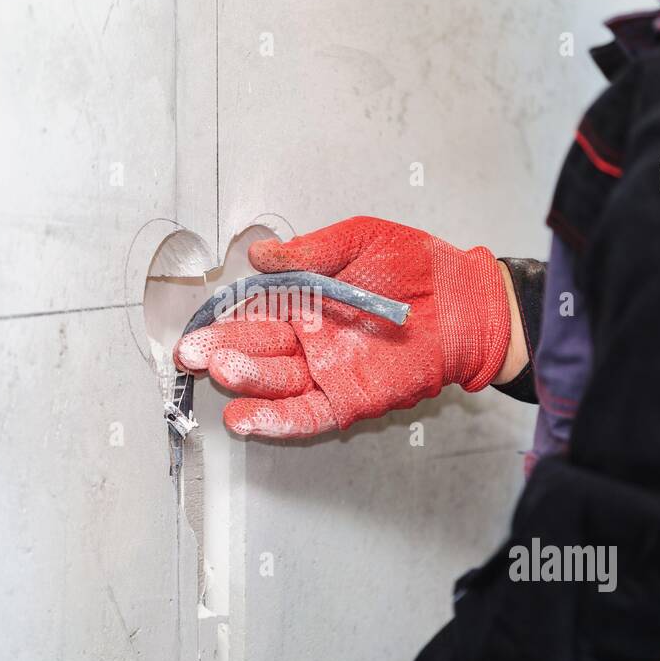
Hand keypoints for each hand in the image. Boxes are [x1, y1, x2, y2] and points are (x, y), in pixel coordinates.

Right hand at [173, 216, 514, 438]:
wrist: (467, 300)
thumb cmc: (420, 266)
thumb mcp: (358, 240)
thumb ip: (309, 251)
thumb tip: (260, 255)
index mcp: (306, 302)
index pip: (254, 313)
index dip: (224, 320)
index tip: (197, 324)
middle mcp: (310, 340)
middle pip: (257, 350)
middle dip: (223, 351)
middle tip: (192, 353)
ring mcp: (328, 371)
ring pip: (276, 382)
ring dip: (246, 381)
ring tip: (220, 373)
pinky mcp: (350, 398)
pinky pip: (307, 414)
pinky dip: (276, 420)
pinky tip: (245, 419)